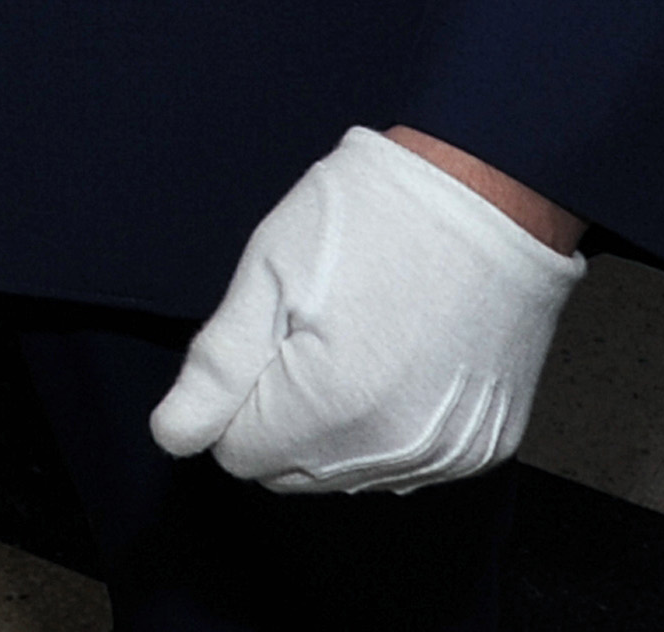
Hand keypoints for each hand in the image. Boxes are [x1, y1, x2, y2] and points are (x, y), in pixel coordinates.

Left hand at [149, 126, 581, 494]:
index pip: (238, 454)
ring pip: (350, 473)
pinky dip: (393, 423)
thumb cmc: (376, 214)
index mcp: (328, 411)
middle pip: (293, 472)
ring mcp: (445, 455)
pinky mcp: (483, 445)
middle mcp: (391, 453)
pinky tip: (403, 353)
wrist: (490, 191)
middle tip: (311, 325)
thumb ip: (218, 366)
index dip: (237, 393)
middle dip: (283, 412)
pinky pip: (409, 462)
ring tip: (361, 331)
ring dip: (337, 423)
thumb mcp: (271, 269)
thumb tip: (173, 434)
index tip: (268, 331)